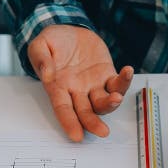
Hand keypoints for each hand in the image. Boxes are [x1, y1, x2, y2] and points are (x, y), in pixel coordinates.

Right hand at [27, 25, 133, 141]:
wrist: (69, 31)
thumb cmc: (53, 42)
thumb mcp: (39, 45)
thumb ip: (41, 59)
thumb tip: (47, 74)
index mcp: (58, 87)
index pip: (63, 109)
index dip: (69, 123)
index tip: (76, 136)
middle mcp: (77, 91)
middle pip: (85, 112)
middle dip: (93, 123)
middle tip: (102, 131)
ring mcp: (93, 85)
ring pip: (103, 102)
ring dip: (111, 104)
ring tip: (116, 98)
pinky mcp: (106, 75)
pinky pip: (117, 83)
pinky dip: (124, 81)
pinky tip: (128, 72)